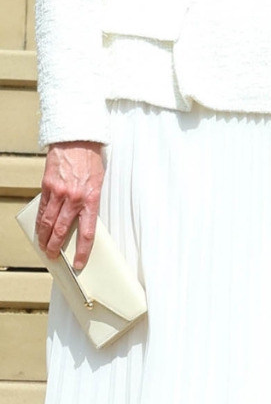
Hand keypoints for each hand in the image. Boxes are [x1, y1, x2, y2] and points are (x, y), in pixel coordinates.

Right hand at [36, 141, 104, 270]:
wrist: (76, 141)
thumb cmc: (90, 161)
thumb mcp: (98, 184)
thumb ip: (91, 203)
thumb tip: (84, 220)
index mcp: (91, 199)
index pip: (87, 232)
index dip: (83, 251)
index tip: (79, 263)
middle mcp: (74, 198)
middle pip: (62, 230)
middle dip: (56, 247)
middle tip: (53, 256)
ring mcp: (59, 193)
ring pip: (49, 222)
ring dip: (45, 237)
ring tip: (44, 247)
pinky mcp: (47, 186)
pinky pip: (42, 209)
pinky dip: (40, 222)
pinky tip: (39, 229)